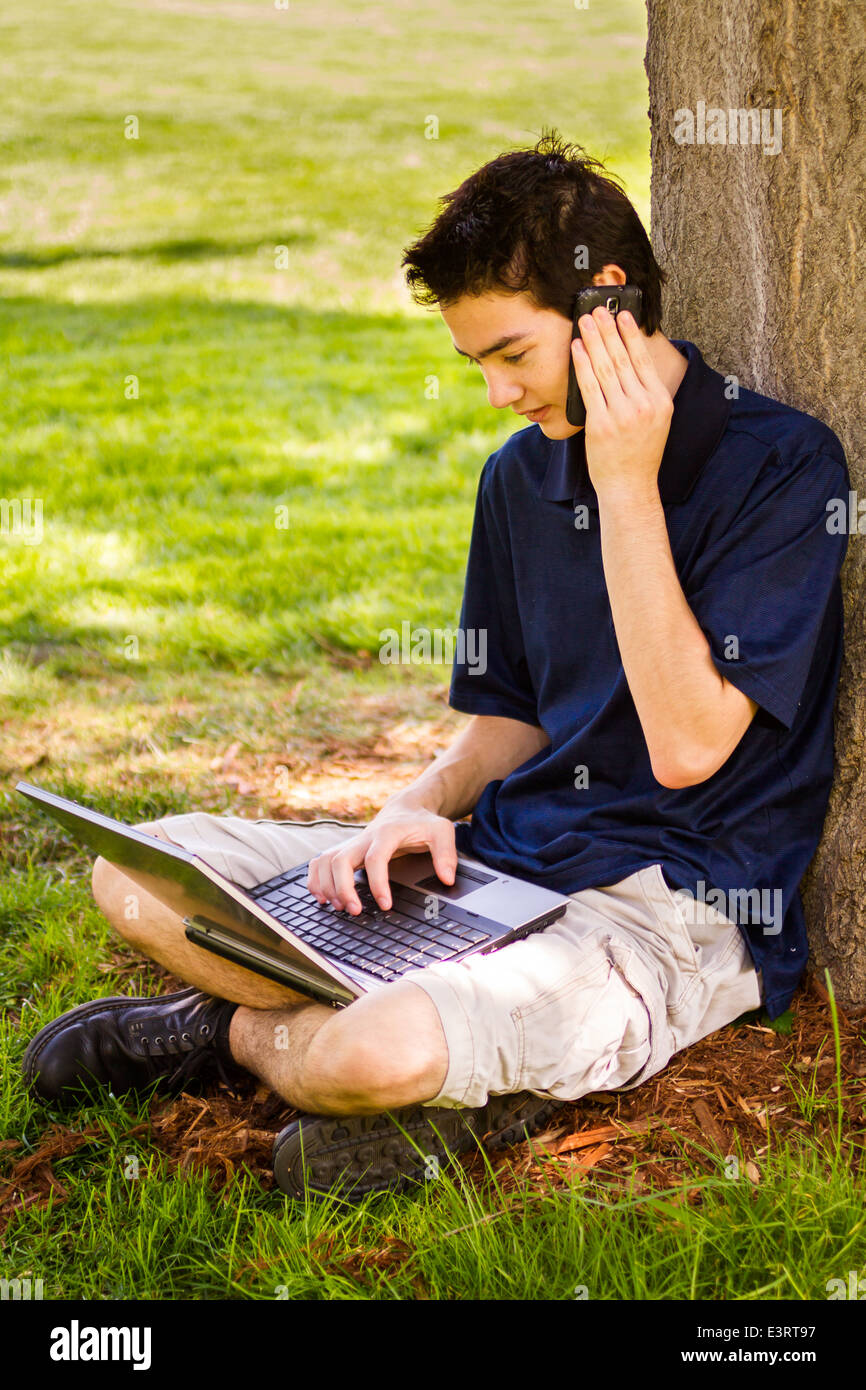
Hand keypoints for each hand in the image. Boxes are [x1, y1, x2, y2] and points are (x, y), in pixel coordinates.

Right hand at [306, 806, 456, 914]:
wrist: (406, 809)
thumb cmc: (422, 822)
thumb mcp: (442, 831)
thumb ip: (446, 853)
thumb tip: (447, 879)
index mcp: (386, 833)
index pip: (375, 858)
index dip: (378, 883)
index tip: (385, 904)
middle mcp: (363, 838)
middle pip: (340, 859)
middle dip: (343, 888)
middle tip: (354, 910)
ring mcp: (351, 844)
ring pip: (325, 861)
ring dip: (326, 885)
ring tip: (338, 907)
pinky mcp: (345, 850)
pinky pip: (319, 862)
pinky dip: (315, 879)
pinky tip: (321, 897)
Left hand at [571, 305, 673, 500]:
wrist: (629, 486)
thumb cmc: (639, 453)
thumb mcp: (655, 420)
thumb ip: (646, 393)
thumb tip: (629, 360)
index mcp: (661, 401)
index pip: (643, 360)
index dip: (631, 334)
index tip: (623, 315)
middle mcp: (644, 405)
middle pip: (623, 359)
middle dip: (609, 330)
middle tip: (598, 308)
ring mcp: (622, 415)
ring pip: (605, 368)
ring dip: (593, 341)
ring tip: (585, 321)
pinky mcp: (601, 424)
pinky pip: (589, 387)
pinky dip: (582, 364)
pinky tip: (576, 348)